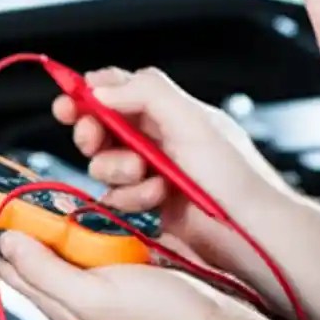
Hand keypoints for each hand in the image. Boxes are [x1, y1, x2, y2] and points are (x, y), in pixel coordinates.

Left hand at [0, 230, 250, 319]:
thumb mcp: (92, 298)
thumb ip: (44, 271)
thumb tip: (8, 242)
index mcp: (57, 301)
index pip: (9, 265)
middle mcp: (75, 289)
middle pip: (38, 244)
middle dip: (35, 217)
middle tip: (39, 194)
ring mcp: (103, 273)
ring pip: (73, 234)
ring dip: (74, 216)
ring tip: (80, 207)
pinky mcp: (130, 260)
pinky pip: (106, 232)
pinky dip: (106, 219)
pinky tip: (113, 215)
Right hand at [53, 66, 289, 282]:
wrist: (251, 232)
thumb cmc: (236, 178)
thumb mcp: (193, 121)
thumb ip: (147, 93)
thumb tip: (100, 87)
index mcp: (169, 111)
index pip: (118, 90)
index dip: (87, 94)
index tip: (68, 103)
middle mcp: (157, 138)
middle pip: (101, 127)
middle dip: (93, 135)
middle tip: (95, 140)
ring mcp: (150, 172)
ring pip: (104, 164)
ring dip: (118, 171)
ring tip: (147, 177)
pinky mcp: (145, 204)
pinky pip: (114, 196)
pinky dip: (129, 198)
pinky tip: (155, 201)